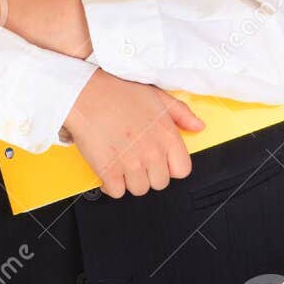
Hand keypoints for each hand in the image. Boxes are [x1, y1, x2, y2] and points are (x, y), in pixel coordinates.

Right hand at [63, 69, 204, 198]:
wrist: (85, 94)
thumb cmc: (118, 92)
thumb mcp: (157, 95)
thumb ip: (181, 113)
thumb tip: (198, 126)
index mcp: (167, 136)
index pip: (182, 170)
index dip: (170, 167)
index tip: (160, 161)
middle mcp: (152, 152)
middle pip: (160, 183)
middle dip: (149, 174)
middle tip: (137, 159)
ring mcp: (131, 164)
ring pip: (139, 189)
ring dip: (130, 179)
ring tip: (122, 162)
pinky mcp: (109, 171)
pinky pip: (116, 192)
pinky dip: (110, 184)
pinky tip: (108, 170)